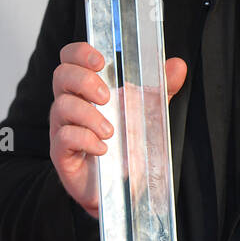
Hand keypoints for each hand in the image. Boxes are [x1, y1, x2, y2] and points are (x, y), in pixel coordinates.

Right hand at [49, 42, 187, 216]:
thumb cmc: (127, 146)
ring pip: (62, 106)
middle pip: (61, 75)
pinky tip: (103, 148)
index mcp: (87, 88)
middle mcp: (70, 103)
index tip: (101, 60)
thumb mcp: (147, 113)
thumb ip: (160, 89)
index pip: (71, 58)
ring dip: (89, 115)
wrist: (121, 188)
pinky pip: (64, 137)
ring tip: (111, 131)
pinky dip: (85, 139)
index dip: (80, 53)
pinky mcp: (62, 152)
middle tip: (107, 97)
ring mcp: (62, 127)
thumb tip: (177, 66)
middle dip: (85, 81)